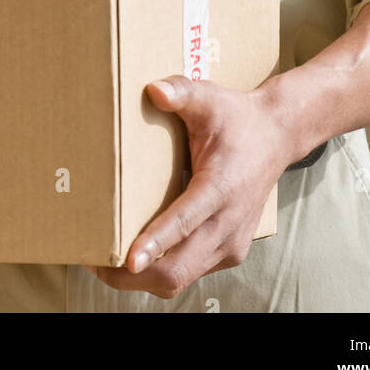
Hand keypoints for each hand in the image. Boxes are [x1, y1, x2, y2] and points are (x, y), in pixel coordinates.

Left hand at [84, 75, 294, 298]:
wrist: (277, 137)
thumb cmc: (238, 118)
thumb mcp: (210, 98)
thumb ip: (182, 91)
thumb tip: (154, 90)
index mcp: (222, 188)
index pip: (186, 222)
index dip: (156, 243)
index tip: (129, 260)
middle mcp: (228, 224)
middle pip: (177, 268)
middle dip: (132, 275)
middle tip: (92, 261)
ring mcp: (230, 244)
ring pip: (181, 278)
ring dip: (143, 278)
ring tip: (104, 263)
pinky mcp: (228, 251)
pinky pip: (190, 272)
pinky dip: (161, 271)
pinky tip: (136, 257)